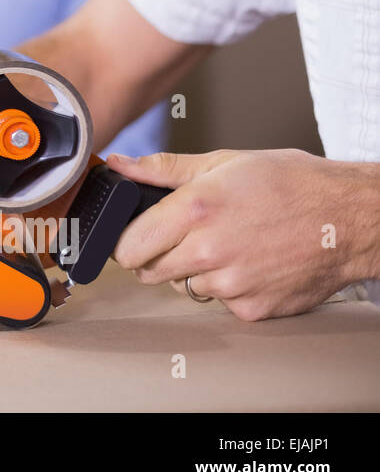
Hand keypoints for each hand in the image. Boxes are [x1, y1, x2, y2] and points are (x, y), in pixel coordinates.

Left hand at [108, 148, 375, 320]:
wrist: (350, 218)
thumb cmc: (292, 184)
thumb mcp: (223, 162)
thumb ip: (163, 169)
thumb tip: (121, 166)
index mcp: (195, 209)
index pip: (128, 245)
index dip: (127, 241)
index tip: (134, 237)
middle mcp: (208, 251)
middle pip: (148, 271)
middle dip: (156, 256)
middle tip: (183, 237)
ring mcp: (230, 284)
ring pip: (184, 287)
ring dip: (194, 271)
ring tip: (226, 245)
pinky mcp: (252, 308)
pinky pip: (220, 302)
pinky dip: (228, 287)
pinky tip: (250, 263)